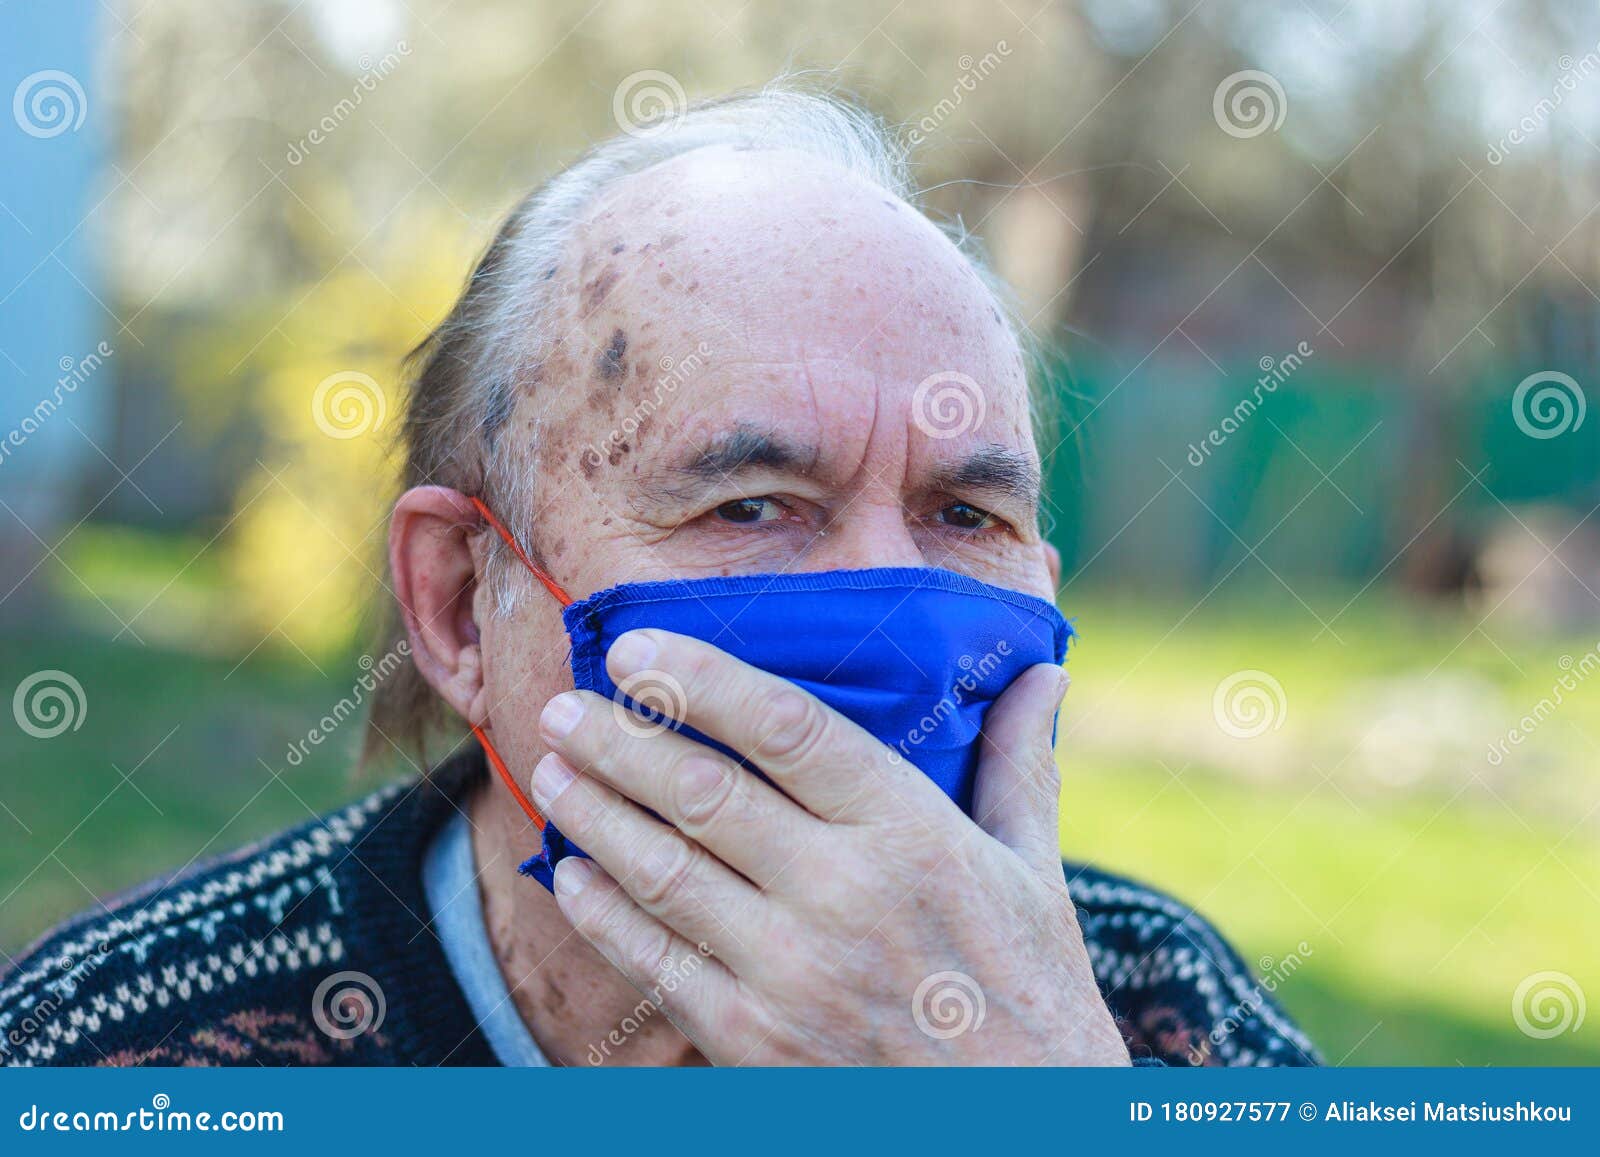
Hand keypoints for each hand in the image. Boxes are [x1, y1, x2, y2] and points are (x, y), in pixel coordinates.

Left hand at [528, 628, 1129, 1065]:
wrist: (1023, 1125)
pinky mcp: (755, 1040)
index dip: (701, 679)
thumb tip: (1042, 668)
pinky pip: (657, 963)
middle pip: (703, 793)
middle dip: (619, 739)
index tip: (637, 644)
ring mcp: (791, 973)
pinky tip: (570, 873)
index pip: (786, 728)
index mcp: (912, 834)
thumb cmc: (1030, 986)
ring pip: (664, 871)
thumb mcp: (1034, 868)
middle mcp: (843, 894)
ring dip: (595, 813)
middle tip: (565, 704)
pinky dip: (603, 913)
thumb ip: (1018, 761)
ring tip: (554, 768)